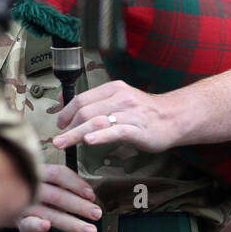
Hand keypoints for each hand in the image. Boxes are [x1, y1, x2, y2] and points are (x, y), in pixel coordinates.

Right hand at [16, 163, 101, 231]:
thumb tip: (89, 196)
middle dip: (80, 206)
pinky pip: (28, 225)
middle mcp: (30, 186)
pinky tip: (46, 227)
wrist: (1, 197)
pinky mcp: (17, 221)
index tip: (91, 195)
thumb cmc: (31, 188)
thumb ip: (62, 183)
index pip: (59, 174)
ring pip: (49, 214)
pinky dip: (36, 226)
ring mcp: (23, 204)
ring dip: (72, 223)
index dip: (77, 183)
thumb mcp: (42, 179)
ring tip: (90, 231)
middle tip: (97, 214)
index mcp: (38, 172)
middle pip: (58, 196)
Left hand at [52, 80, 180, 153]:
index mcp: (114, 89)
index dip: (66, 111)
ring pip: (96, 122)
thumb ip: (93, 100)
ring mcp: (129, 113)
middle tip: (58, 139)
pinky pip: (115, 132)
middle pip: (86, 111)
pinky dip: (100, 136)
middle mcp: (120, 98)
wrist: (173, 117)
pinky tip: (89, 141)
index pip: (82, 98)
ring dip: (76, 134)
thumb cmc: (143, 111)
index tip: (59, 123)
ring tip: (63, 142)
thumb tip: (63, 100)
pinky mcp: (137, 129)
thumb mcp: (118, 99)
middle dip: (68, 126)